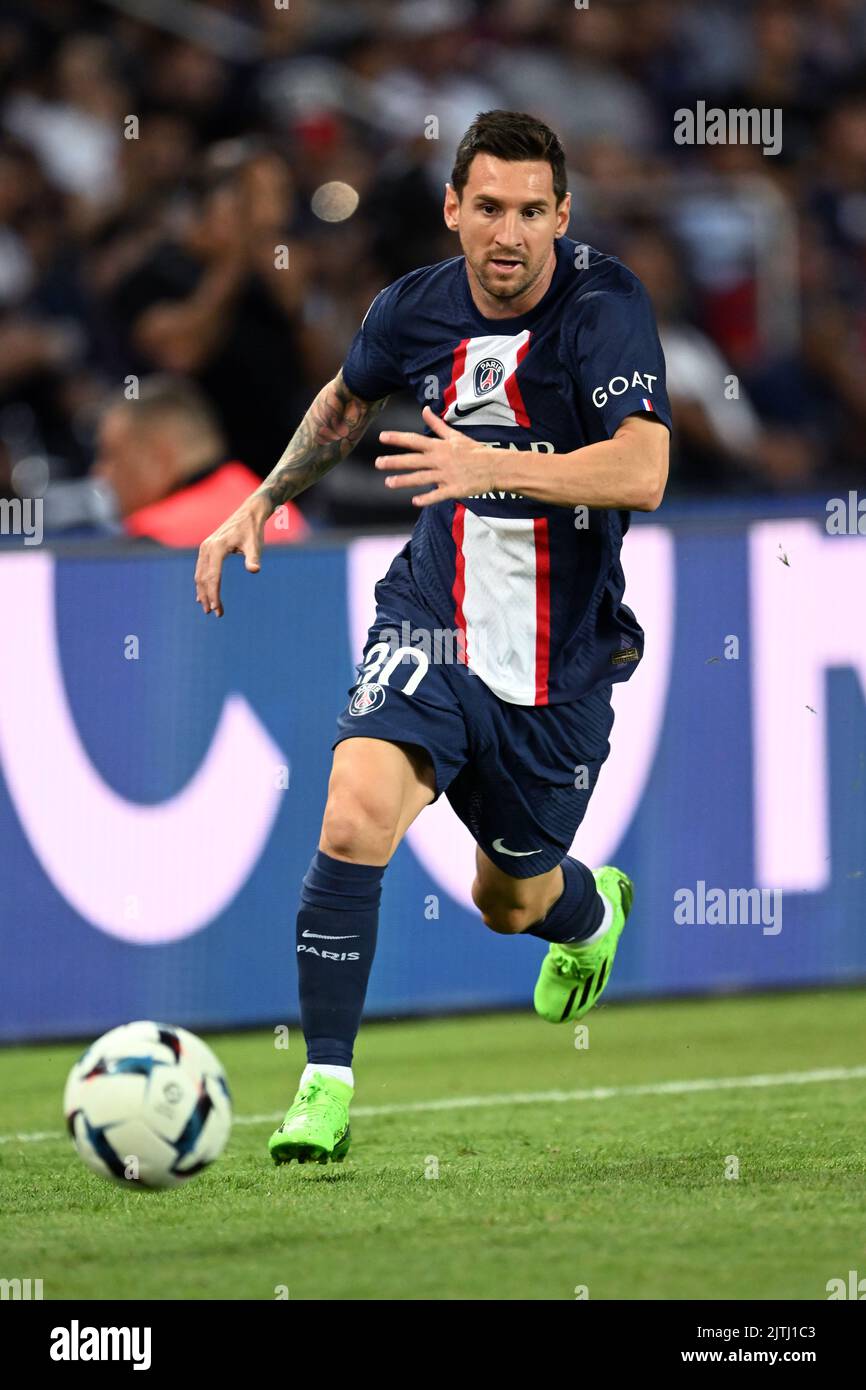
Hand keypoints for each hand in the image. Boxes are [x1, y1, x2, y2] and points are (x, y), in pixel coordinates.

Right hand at [194, 496, 267, 616]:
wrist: (250, 513)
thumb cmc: (253, 530)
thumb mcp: (255, 544)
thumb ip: (254, 558)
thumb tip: (254, 570)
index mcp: (216, 548)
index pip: (213, 577)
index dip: (214, 595)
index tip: (217, 609)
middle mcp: (207, 548)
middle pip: (203, 578)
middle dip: (208, 597)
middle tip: (215, 614)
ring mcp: (205, 548)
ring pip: (200, 574)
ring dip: (203, 592)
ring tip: (208, 608)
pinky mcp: (207, 548)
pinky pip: (201, 569)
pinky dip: (202, 583)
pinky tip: (203, 595)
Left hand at [375, 406, 497, 506]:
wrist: (494, 467)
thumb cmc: (474, 451)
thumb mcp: (454, 435)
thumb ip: (437, 424)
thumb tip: (425, 409)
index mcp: (439, 446)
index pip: (415, 440)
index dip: (398, 438)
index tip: (382, 437)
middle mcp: (440, 460)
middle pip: (413, 460)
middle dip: (395, 461)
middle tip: (378, 463)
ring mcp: (446, 475)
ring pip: (421, 478)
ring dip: (404, 481)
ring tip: (388, 483)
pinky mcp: (453, 489)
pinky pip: (438, 494)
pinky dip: (427, 498)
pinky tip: (414, 501)